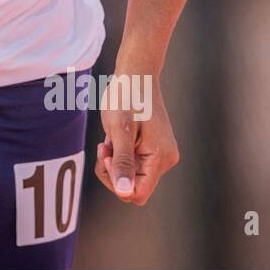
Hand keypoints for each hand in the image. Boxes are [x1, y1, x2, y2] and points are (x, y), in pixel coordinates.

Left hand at [94, 70, 178, 205]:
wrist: (136, 74)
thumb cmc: (126, 97)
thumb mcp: (119, 130)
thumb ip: (122, 162)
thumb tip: (125, 192)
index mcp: (160, 158)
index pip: (137, 194)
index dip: (117, 183)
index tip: (108, 156)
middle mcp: (165, 160)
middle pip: (132, 187)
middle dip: (113, 170)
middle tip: (104, 145)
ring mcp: (160, 155)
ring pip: (130, 176)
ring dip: (114, 161)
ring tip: (110, 138)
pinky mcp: (152, 149)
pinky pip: (132, 165)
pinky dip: (119, 154)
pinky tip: (116, 137)